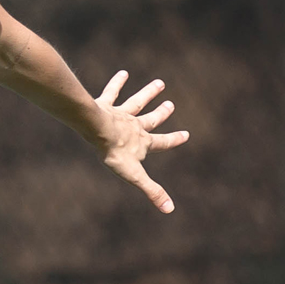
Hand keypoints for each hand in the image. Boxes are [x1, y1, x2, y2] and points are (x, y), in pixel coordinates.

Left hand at [93, 71, 188, 212]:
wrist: (98, 130)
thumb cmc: (115, 154)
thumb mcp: (135, 175)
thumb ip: (152, 191)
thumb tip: (170, 209)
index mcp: (142, 142)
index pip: (162, 142)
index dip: (174, 140)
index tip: (186, 134)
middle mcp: (134, 126)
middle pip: (150, 119)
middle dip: (161, 113)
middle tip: (170, 104)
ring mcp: (121, 114)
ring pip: (137, 102)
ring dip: (148, 94)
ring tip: (159, 83)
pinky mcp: (106, 105)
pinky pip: (112, 92)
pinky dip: (118, 83)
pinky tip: (123, 73)